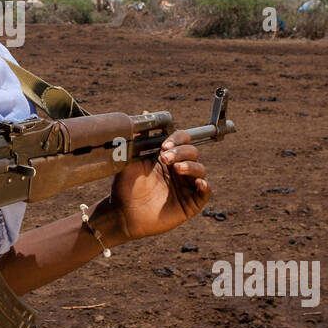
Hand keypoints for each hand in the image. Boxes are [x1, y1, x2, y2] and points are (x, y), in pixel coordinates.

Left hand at [106, 129, 211, 243]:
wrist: (121, 213)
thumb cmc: (125, 188)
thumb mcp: (130, 160)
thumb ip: (139, 139)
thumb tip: (144, 114)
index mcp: (166, 157)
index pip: (182, 141)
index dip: (177, 139)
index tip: (164, 145)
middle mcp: (178, 170)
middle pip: (193, 152)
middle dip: (181, 152)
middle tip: (165, 158)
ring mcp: (185, 187)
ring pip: (201, 170)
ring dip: (191, 166)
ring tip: (177, 169)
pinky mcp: (190, 204)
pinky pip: (206, 193)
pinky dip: (205, 186)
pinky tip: (198, 183)